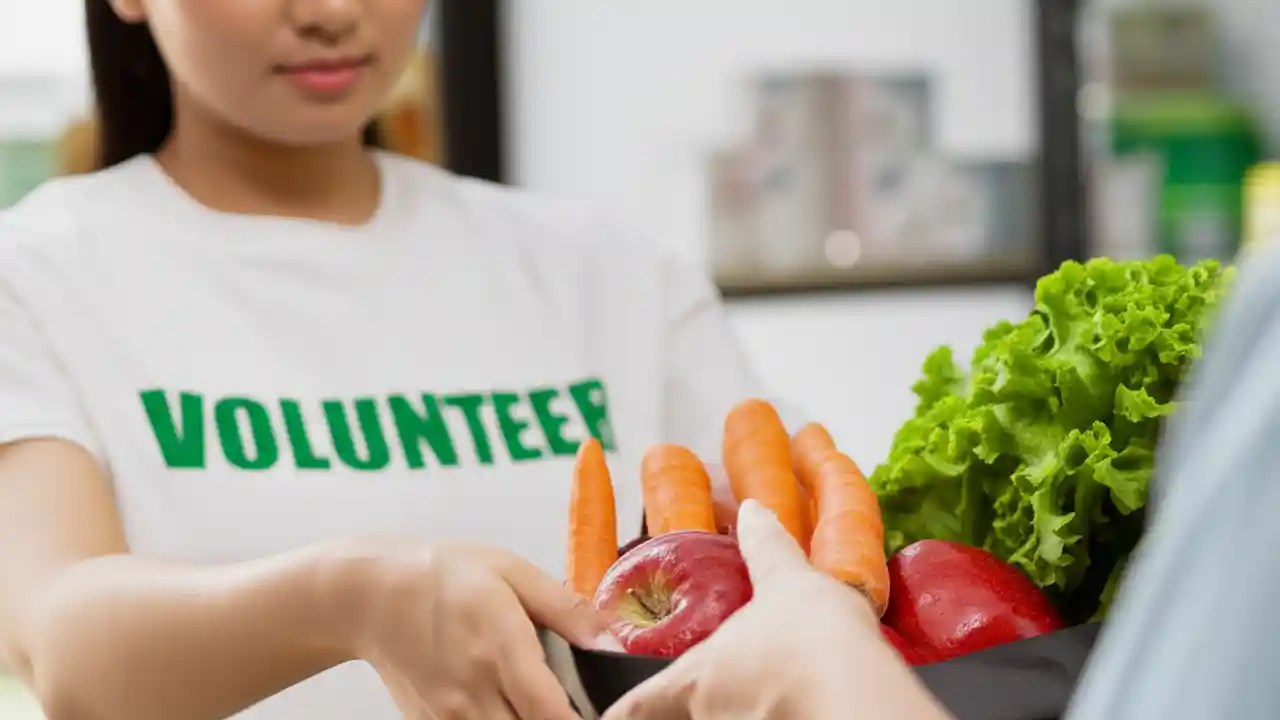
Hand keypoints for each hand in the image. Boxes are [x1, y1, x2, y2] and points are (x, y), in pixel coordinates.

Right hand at [328, 539, 610, 718]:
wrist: (369, 596)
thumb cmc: (443, 575)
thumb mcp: (511, 571)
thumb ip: (565, 608)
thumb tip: (613, 642)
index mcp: (500, 647)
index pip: (550, 712)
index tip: (603, 714)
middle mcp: (474, 691)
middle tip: (574, 704)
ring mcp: (449, 716)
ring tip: (540, 702)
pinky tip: (508, 704)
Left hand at [602, 501, 952, 719]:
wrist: (861, 697)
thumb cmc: (812, 645)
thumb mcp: (790, 584)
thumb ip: (766, 550)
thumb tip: (752, 512)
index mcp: (691, 681)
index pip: (631, 707)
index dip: (622, 704)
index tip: (617, 698)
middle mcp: (706, 718)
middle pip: (683, 716)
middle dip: (698, 702)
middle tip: (722, 681)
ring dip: (741, 708)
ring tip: (770, 692)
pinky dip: (776, 714)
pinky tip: (801, 705)